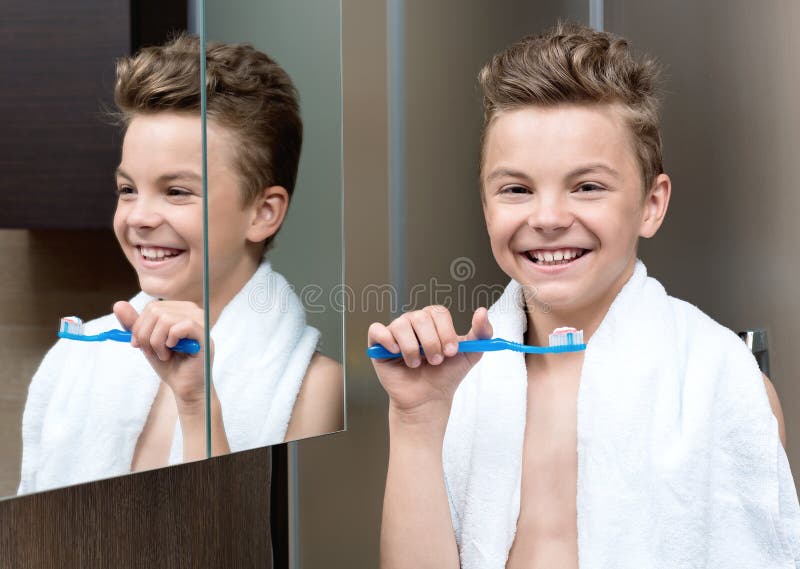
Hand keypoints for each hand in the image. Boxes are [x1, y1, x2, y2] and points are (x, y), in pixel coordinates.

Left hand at [113, 300, 213, 411]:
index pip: (151, 307)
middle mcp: (192, 310)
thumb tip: (118, 304)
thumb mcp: (147, 342)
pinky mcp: (203, 333)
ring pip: (164, 319)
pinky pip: (177, 328)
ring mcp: (200, 321)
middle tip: (154, 352)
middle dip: (146, 336)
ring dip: (157, 342)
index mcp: (180, 309)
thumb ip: (134, 324)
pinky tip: (174, 351)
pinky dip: (168, 342)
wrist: (186, 387)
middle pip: (155, 311)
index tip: (139, 345)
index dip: (139, 326)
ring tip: (164, 354)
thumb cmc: (170, 364)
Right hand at [368, 306, 491, 422]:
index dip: (445, 332)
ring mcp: (394, 332)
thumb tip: (483, 311)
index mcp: (432, 320)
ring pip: (401, 325)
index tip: (451, 352)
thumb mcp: (470, 354)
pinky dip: (387, 340)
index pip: (438, 312)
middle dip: (431, 343)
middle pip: (420, 317)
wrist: (428, 398)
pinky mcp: (378, 344)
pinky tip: (396, 353)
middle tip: (436, 361)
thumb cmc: (446, 374)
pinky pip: (377, 330)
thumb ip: (482, 333)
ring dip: (412, 348)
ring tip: (416, 364)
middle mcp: (413, 322)